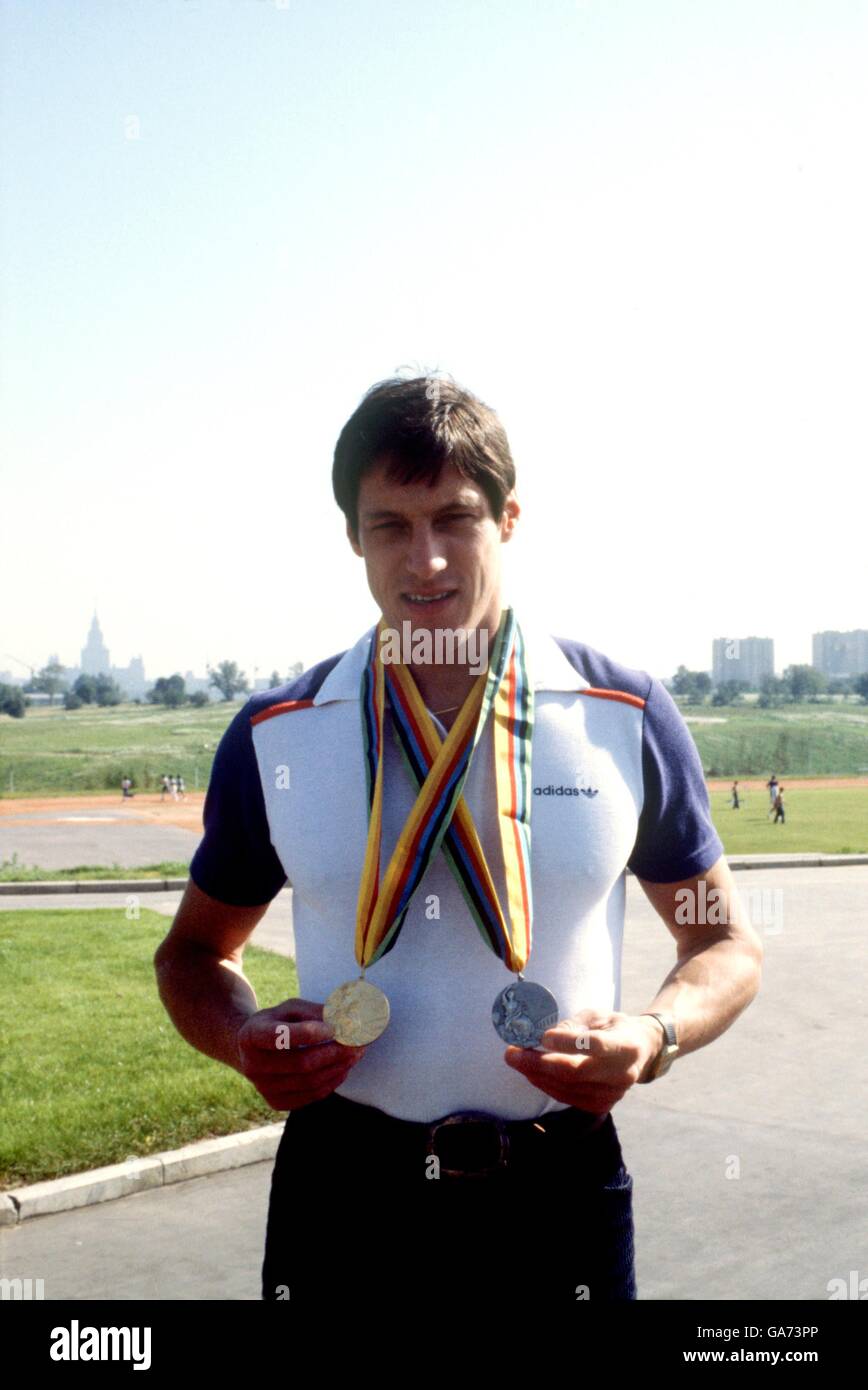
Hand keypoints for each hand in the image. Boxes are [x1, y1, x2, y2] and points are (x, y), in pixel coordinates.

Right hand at [235, 997, 367, 1110]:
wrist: (253, 1050)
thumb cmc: (278, 1023)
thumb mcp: (292, 1009)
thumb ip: (316, 1011)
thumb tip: (347, 1018)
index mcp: (251, 1035)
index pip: (281, 1037)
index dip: (310, 1033)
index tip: (336, 1026)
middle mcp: (252, 1065)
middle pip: (302, 1063)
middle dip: (335, 1052)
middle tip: (359, 1042)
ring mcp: (263, 1087)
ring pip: (310, 1081)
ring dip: (339, 1067)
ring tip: (357, 1053)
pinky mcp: (276, 1102)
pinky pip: (311, 1095)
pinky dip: (332, 1081)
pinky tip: (344, 1067)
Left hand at [503, 1007, 661, 1112]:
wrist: (641, 1051)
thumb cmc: (615, 1028)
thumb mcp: (599, 1015)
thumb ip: (575, 1025)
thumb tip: (546, 1037)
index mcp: (625, 1046)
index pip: (594, 1045)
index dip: (568, 1042)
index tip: (543, 1036)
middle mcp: (621, 1074)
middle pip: (574, 1072)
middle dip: (538, 1063)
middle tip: (512, 1053)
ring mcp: (612, 1094)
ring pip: (566, 1087)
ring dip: (536, 1074)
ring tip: (516, 1060)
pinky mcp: (601, 1105)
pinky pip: (567, 1097)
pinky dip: (545, 1084)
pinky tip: (532, 1072)